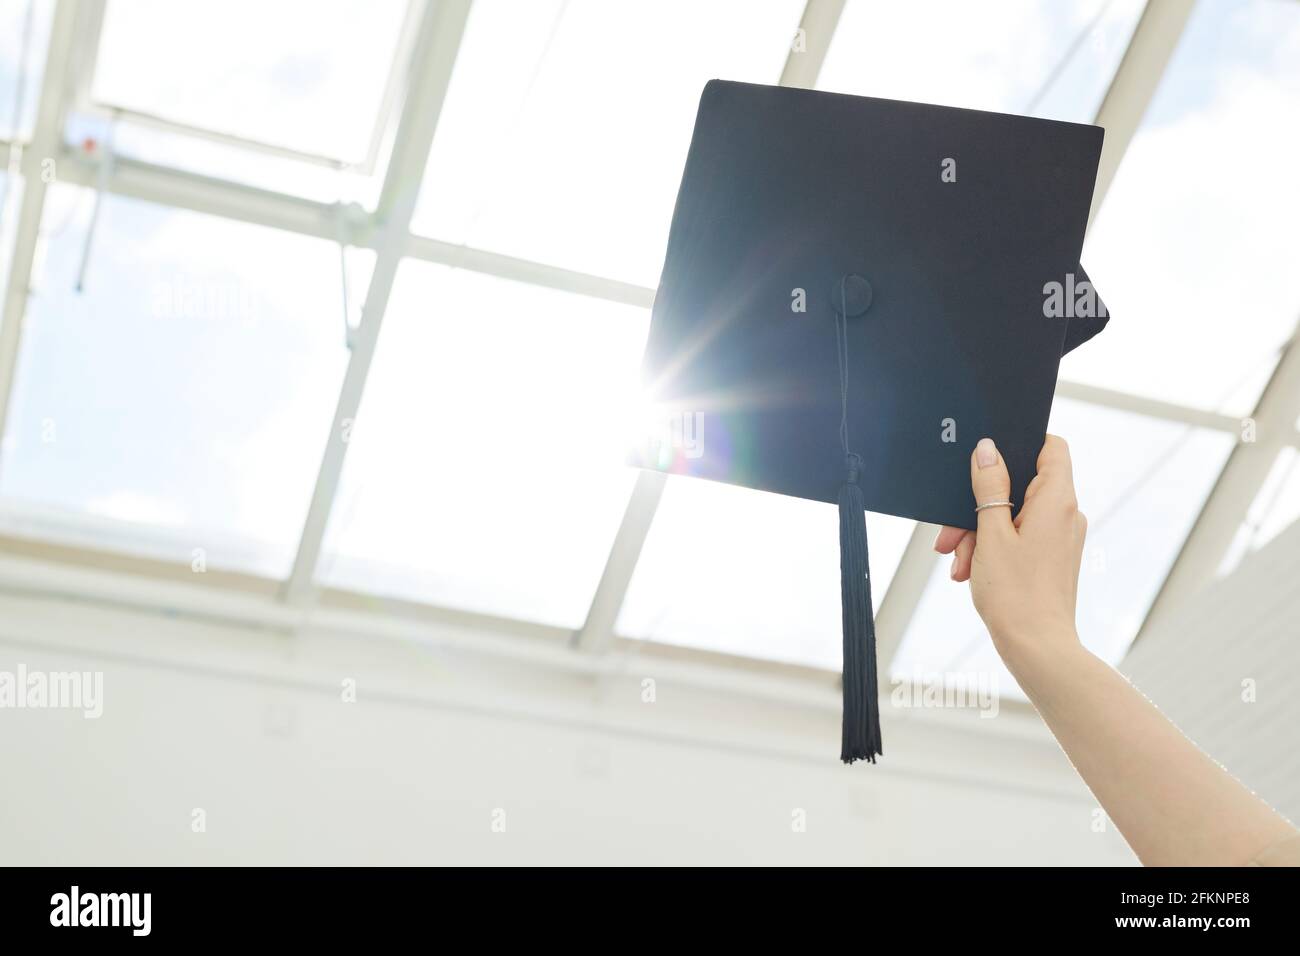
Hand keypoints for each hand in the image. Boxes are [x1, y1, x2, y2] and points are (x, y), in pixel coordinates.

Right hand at [933, 435, 1086, 673]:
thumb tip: (988, 449)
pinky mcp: (1051, 556)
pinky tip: (968, 569)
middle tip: (952, 532)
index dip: (1019, 444)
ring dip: (979, 531)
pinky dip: (992, 546)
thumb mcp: (990, 533)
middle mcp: (1065, 514)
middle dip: (980, 504)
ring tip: (958, 560)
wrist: (1036, 647)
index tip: (987, 458)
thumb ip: (989, 486)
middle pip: (1021, 485)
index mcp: (1057, 500)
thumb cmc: (1015, 594)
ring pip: (1014, 514)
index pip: (1051, 447)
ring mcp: (1060, 537)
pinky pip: (1019, 536)